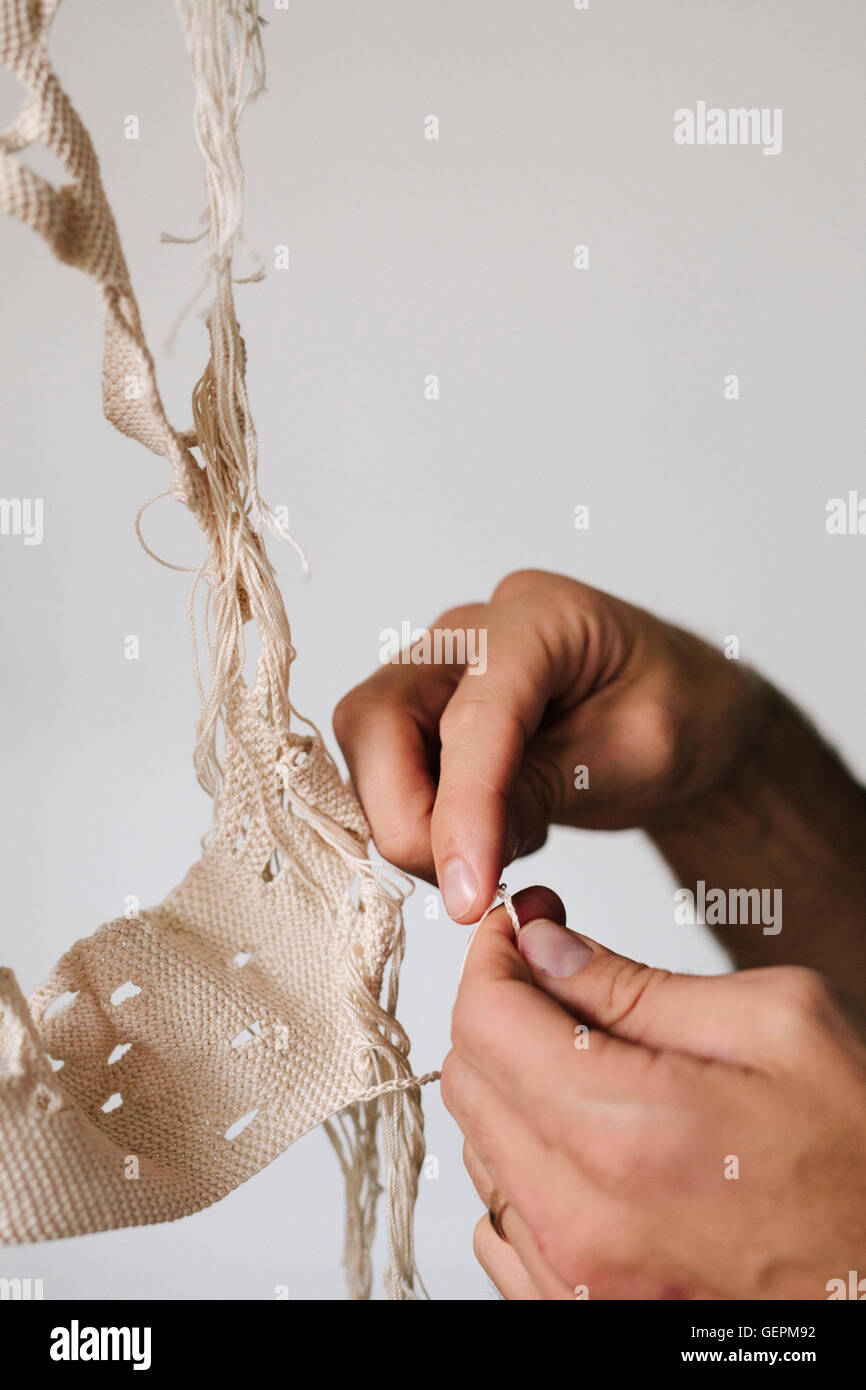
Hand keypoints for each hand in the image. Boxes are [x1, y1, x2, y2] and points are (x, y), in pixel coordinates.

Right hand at [334, 569, 762, 921]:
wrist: (683, 710)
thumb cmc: (678, 713)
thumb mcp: (640, 755)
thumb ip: (548, 790)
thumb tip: (463, 852)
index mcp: (542, 618)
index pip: (473, 713)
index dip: (460, 807)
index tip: (466, 893)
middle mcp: (471, 630)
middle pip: (379, 717)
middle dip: (407, 815)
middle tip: (470, 883)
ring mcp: (435, 667)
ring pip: (368, 747)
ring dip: (408, 822)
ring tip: (492, 856)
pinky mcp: (418, 709)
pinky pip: (379, 769)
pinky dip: (414, 819)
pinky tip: (480, 835)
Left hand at [441, 886, 865, 1299]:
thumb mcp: (778, 1023)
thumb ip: (635, 986)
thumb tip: (543, 948)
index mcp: (629, 1133)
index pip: (485, 1020)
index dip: (494, 955)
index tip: (524, 925)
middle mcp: (587, 1222)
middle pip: (470, 1082)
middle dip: (499, 1008)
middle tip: (555, 974)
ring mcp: (581, 1282)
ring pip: (482, 1150)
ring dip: (514, 1086)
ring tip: (588, 1059)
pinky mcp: (584, 1314)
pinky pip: (502, 1224)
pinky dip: (525, 1165)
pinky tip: (588, 1140)